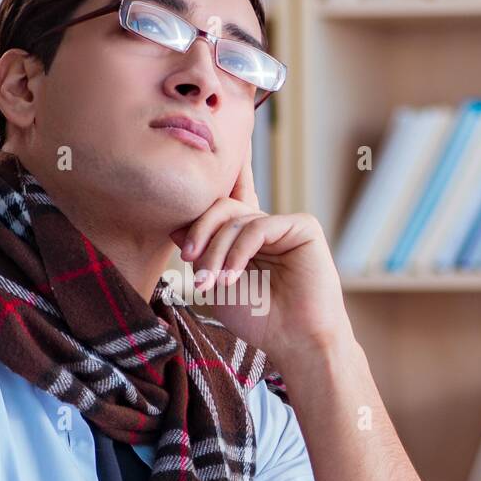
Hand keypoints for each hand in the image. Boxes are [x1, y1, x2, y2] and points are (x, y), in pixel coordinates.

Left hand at [168, 143, 353, 369]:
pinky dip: (239, 252)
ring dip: (216, 252)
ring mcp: (284, 224)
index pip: (227, 198)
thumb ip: (201, 253)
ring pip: (235, 219)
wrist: (295, 342)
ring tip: (211, 282)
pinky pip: (258, 227)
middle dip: (200, 232)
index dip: (220, 173)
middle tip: (190, 261)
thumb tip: (177, 224)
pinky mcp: (302, 227)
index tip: (212, 138)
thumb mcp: (216, 284)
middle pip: (220, 207)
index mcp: (245, 237)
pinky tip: (234, 276)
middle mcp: (264, 225)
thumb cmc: (259, 320)